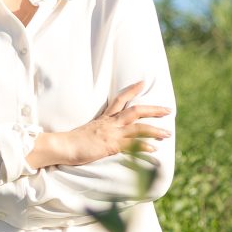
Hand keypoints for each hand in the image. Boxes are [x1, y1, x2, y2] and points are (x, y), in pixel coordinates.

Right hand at [34, 80, 171, 168]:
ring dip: (155, 130)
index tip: (143, 83)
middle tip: (169, 110)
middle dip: (154, 110)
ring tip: (167, 134)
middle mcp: (110, 123)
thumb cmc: (72, 141)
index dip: (132, 90)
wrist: (63, 146)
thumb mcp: (89, 132)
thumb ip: (100, 131)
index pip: (120, 99)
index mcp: (105, 118)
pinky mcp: (111, 145)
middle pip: (136, 111)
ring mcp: (111, 133)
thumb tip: (107, 135)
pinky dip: (143, 146)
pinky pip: (131, 144)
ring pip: (138, 128)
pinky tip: (154, 149)